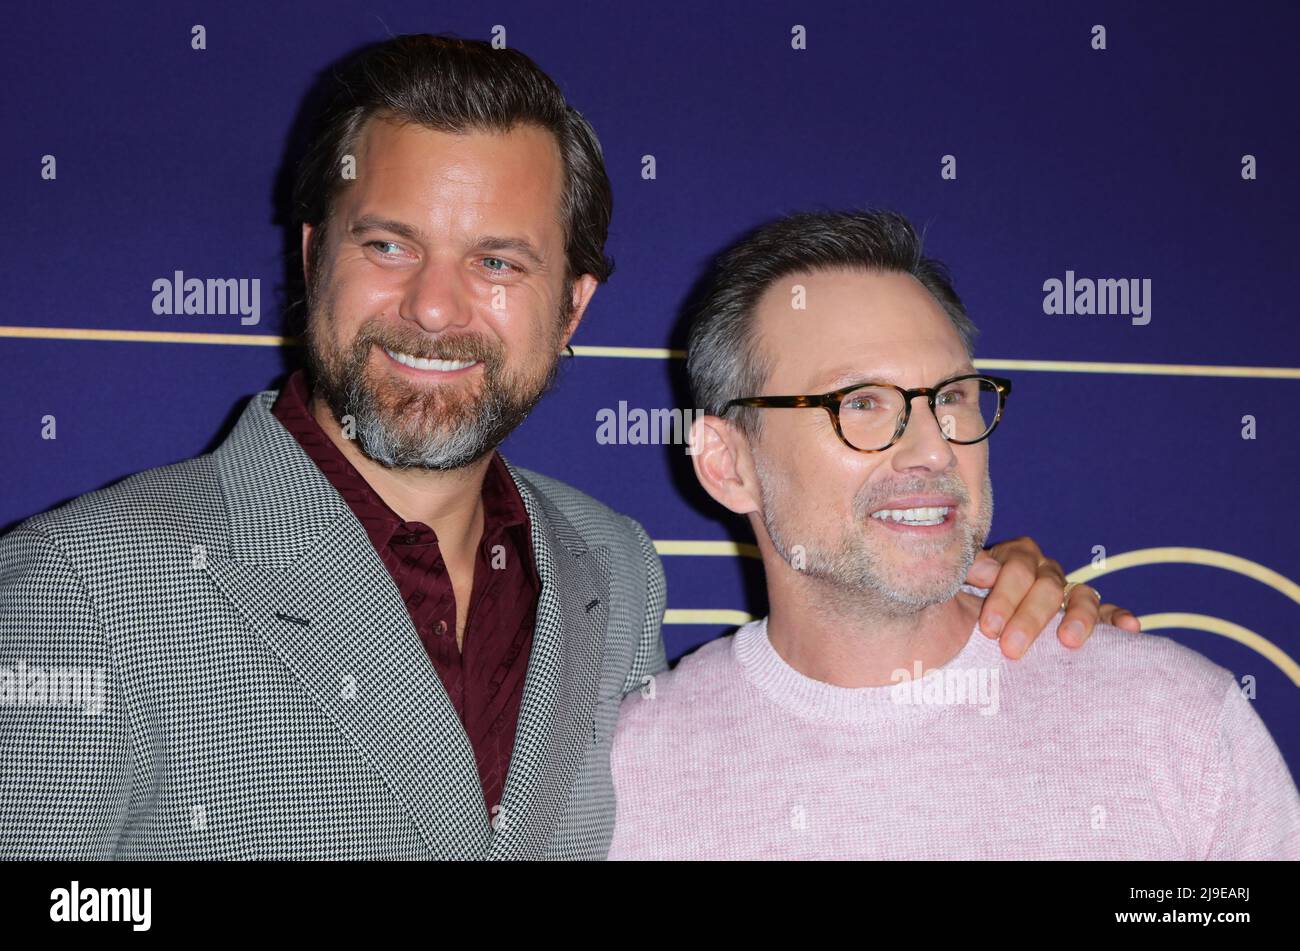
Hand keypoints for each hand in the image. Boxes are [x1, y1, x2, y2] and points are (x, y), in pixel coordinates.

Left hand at [964, 536, 1141, 658]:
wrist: (953, 644)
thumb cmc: (950, 618)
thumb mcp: (948, 593)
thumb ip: (961, 574)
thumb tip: (983, 570)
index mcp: (1009, 558)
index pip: (1015, 566)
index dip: (1003, 595)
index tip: (988, 627)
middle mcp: (1040, 571)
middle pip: (1045, 585)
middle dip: (1028, 617)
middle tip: (1009, 647)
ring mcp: (1065, 592)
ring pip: (1080, 595)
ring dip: (1076, 617)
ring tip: (1068, 641)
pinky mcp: (1086, 616)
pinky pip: (1107, 612)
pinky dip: (1119, 618)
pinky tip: (1130, 628)